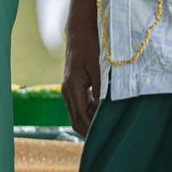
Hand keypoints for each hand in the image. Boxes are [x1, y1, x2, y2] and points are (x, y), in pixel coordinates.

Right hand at [61, 15, 101, 134]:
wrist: (80, 32)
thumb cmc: (90, 47)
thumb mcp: (98, 68)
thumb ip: (101, 90)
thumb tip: (104, 111)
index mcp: (72, 87)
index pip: (80, 116)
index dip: (90, 129)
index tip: (102, 138)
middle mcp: (67, 90)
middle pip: (75, 119)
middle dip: (87, 131)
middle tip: (103, 140)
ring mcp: (68, 88)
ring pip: (76, 113)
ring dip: (88, 122)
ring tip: (104, 129)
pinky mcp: (73, 86)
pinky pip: (78, 105)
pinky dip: (88, 112)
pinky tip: (100, 114)